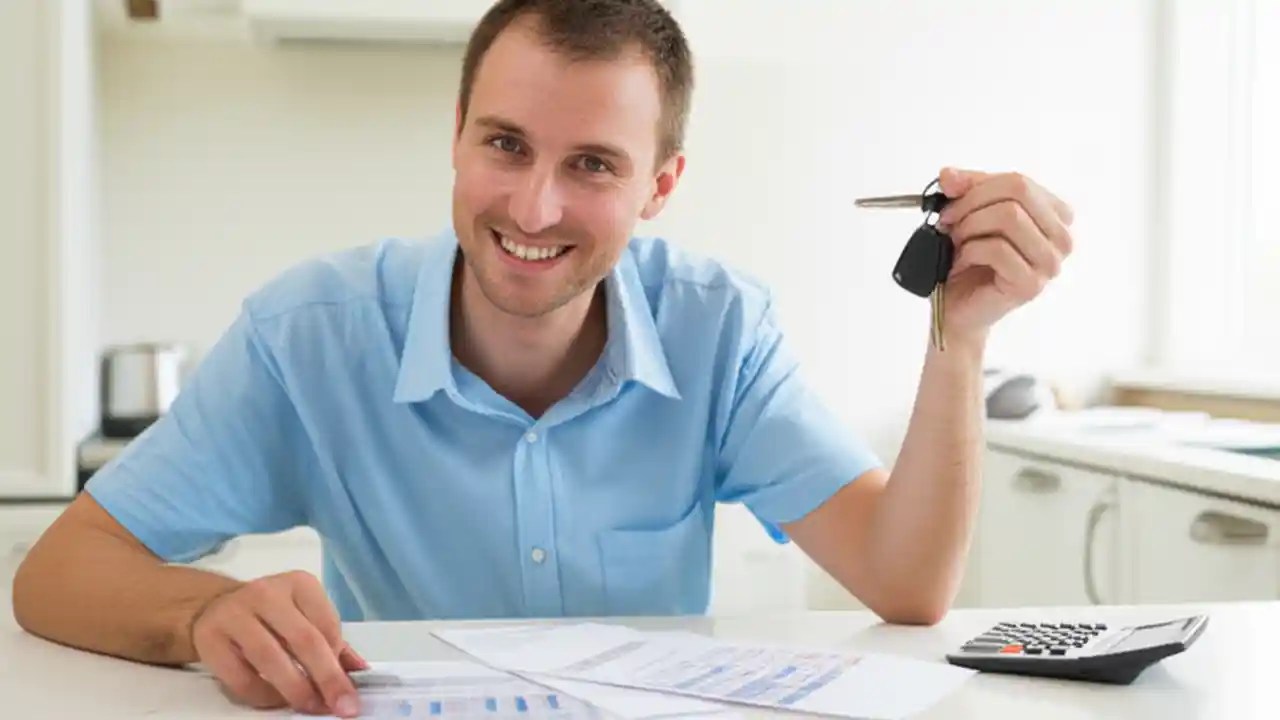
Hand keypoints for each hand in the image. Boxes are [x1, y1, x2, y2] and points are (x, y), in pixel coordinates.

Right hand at [190, 571, 368, 716]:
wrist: (214, 607)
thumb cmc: (270, 615)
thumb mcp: (304, 617)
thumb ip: (332, 642)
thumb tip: (359, 671)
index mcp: (299, 584)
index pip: (327, 624)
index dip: (338, 659)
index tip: (348, 687)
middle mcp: (267, 593)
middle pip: (304, 640)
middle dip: (327, 678)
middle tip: (342, 706)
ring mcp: (235, 614)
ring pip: (271, 658)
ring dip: (296, 689)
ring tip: (311, 706)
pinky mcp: (210, 639)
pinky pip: (241, 677)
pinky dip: (263, 696)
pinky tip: (276, 701)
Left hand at [935, 167, 1074, 344]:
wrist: (957, 307)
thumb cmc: (968, 262)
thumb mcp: (968, 213)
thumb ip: (964, 189)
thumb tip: (948, 174)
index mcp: (1055, 216)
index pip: (1020, 181)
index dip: (978, 186)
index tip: (950, 200)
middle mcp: (1060, 239)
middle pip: (1018, 193)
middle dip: (973, 203)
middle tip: (949, 222)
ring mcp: (1050, 264)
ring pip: (1010, 217)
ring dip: (970, 226)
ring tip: (957, 242)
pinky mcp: (1030, 285)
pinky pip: (998, 249)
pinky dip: (970, 250)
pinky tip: (964, 261)